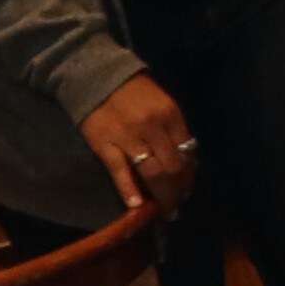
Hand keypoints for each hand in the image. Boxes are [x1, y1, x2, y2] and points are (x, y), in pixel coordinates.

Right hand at [79, 74, 196, 218]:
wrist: (95, 75)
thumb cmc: (133, 91)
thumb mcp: (162, 103)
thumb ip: (174, 129)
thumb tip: (188, 160)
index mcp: (170, 114)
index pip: (187, 151)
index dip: (189, 174)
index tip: (188, 188)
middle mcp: (153, 126)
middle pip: (172, 166)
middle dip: (177, 190)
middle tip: (175, 205)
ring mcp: (128, 136)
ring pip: (151, 172)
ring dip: (160, 196)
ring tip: (163, 210)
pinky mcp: (105, 145)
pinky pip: (120, 171)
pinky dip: (129, 190)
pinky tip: (136, 206)